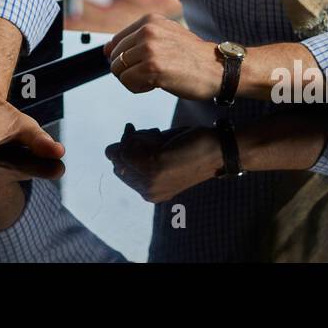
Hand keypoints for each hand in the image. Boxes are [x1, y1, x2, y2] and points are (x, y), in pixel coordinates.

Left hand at [102, 12, 222, 100]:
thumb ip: (139, 39)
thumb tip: (106, 50)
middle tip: (152, 73)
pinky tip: (157, 85)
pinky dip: (139, 88)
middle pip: (115, 57)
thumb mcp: (166, 36)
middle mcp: (147, 31)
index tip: (139, 65)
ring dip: (134, 80)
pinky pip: (127, 82)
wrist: (219, 68)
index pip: (115, 42)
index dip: (123, 59)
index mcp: (150, 20)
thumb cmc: (193, 56)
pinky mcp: (152, 68)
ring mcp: (149, 48)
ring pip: (118, 70)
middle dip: (129, 70)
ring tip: (155, 78)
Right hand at [104, 122, 223, 201]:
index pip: (120, 169)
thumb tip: (109, 151)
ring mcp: (150, 180)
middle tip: (155, 136)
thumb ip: (136, 154)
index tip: (139, 135)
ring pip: (124, 150)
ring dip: (140, 137)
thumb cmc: (192, 150)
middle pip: (119, 160)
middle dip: (132, 144)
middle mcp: (148, 191)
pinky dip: (143, 135)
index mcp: (150, 192)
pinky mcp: (154, 165)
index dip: (126, 150)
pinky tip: (160, 134)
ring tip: (160, 136)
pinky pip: (131, 145)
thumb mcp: (161, 154)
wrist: (218, 151)